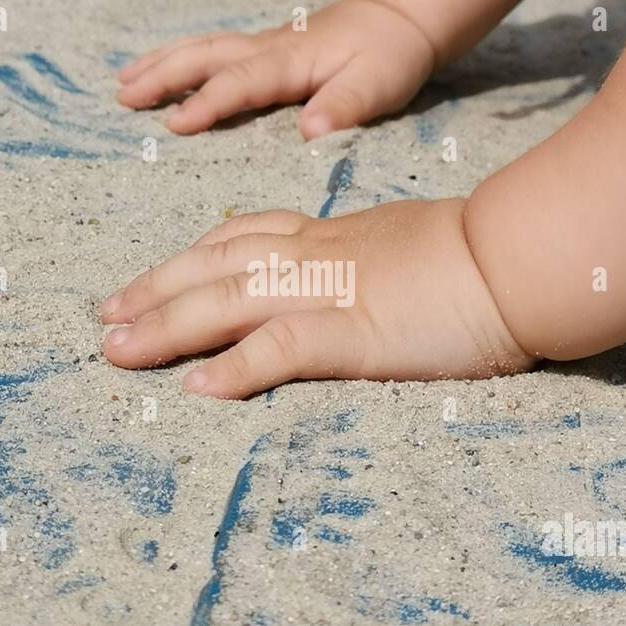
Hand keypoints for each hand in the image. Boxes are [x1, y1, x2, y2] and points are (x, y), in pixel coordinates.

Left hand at [100, 199, 534, 396]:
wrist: (521, 255)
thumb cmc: (484, 253)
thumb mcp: (411, 244)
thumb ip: (373, 259)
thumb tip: (365, 279)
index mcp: (334, 236)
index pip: (243, 237)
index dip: (189, 258)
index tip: (151, 277)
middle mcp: (317, 257)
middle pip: (214, 267)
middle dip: (154, 291)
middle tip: (104, 317)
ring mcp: (331, 293)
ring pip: (227, 301)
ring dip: (166, 326)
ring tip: (116, 351)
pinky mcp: (354, 334)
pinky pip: (280, 349)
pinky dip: (234, 369)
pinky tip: (195, 389)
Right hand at [116, 0, 435, 139]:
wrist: (397, 17)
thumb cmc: (388, 57)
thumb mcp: (377, 86)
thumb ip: (343, 108)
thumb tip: (309, 132)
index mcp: (290, 62)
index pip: (239, 84)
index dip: (206, 104)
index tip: (173, 124)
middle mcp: (268, 49)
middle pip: (205, 57)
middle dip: (162, 75)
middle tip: (123, 96)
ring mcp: (262, 45)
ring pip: (202, 48)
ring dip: (161, 63)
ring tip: (122, 83)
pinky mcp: (263, 49)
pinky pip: (210, 49)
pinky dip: (178, 57)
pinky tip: (157, 68)